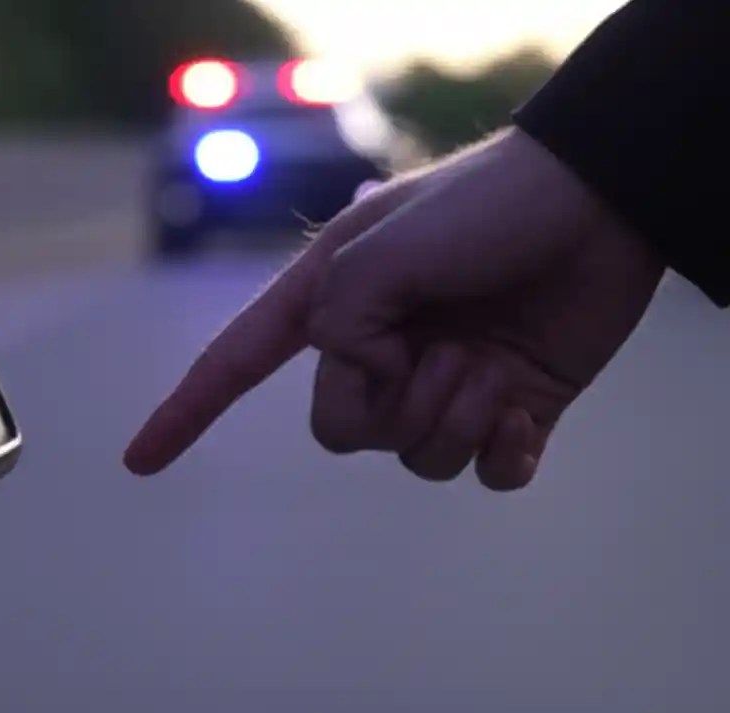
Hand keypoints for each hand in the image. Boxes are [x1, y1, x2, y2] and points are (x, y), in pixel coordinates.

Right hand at [124, 128, 664, 489]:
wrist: (602, 206)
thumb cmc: (486, 208)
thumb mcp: (380, 246)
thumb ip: (338, 320)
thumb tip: (360, 377)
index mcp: (334, 300)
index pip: (240, 362)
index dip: (185, 413)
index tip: (139, 462)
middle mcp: (382, 346)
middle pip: (338, 430)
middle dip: (388, 403)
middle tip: (440, 348)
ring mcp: (442, 381)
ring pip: (414, 458)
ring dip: (453, 416)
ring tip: (490, 361)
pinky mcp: (506, 408)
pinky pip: (484, 476)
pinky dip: (501, 456)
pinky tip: (521, 412)